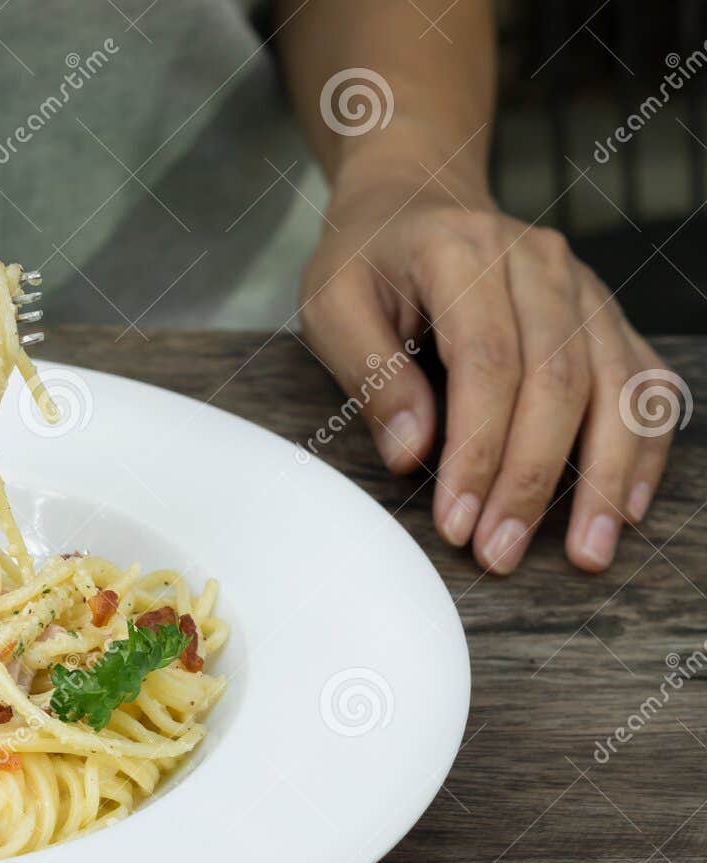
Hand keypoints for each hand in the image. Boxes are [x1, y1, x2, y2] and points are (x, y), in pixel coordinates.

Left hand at [300, 173, 678, 574]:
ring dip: (605, 475)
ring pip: (616, 383)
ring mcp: (582, 285)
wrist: (415, 197)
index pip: (486, 361)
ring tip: (585, 552)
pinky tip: (627, 504)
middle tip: (501, 553)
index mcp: (461, 250)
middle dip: (531, 478)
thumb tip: (412, 454)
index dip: (477, 449)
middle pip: (558, 378)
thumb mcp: (333, 305)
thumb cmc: (366, 261)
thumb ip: (371, 374)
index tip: (457, 521)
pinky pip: (642, 379)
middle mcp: (537, 261)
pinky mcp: (603, 312)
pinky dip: (643, 444)